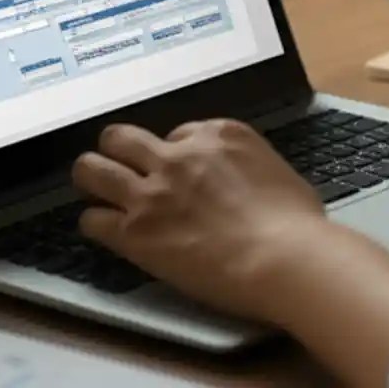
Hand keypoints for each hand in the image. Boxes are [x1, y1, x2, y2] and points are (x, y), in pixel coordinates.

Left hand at [73, 120, 388, 387]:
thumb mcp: (277, 170)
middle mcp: (179, 155)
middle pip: (122, 137)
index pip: (178, 132)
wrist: (285, 257)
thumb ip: (248, 166)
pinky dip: (96, 225)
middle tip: (119, 166)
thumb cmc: (297, 224)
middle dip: (118, 150)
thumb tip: (245, 181)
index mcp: (218, 134)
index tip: (177, 170)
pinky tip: (106, 232)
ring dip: (91, 178)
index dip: (175, 152)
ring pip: (92, 169)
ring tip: (94, 189)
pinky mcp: (135, 231)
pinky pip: (93, 220)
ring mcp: (152, 192)